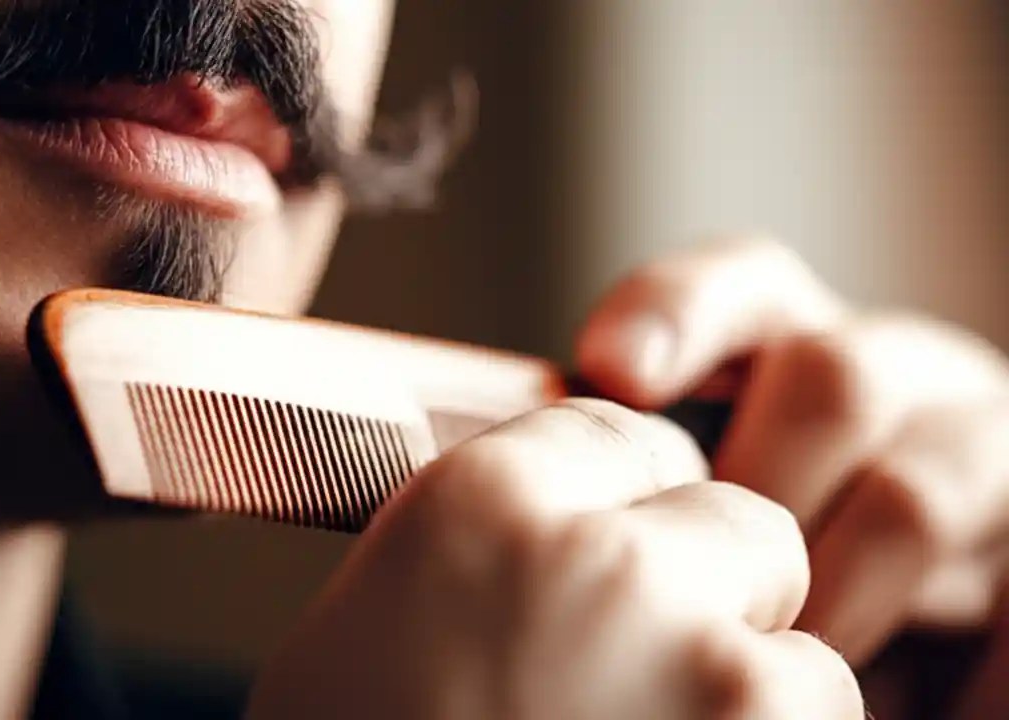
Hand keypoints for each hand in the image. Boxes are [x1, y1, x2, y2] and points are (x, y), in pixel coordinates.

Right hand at [248, 400, 861, 718]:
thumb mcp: (357, 638)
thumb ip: (468, 549)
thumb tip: (544, 523)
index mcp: (476, 512)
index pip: (618, 435)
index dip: (626, 500)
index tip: (621, 544)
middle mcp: (604, 565)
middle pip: (735, 524)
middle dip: (708, 592)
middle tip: (636, 675)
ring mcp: (711, 673)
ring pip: (796, 648)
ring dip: (745, 701)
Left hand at [577, 236, 1008, 666]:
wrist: (882, 631)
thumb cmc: (745, 566)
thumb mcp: (681, 505)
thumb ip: (639, 476)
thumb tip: (533, 481)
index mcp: (790, 345)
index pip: (744, 284)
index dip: (680, 310)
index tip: (613, 368)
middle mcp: (891, 373)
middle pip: (835, 376)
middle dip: (761, 485)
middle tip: (700, 578)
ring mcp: (973, 443)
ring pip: (914, 492)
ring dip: (834, 586)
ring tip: (783, 643)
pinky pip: (1003, 600)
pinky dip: (934, 644)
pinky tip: (855, 670)